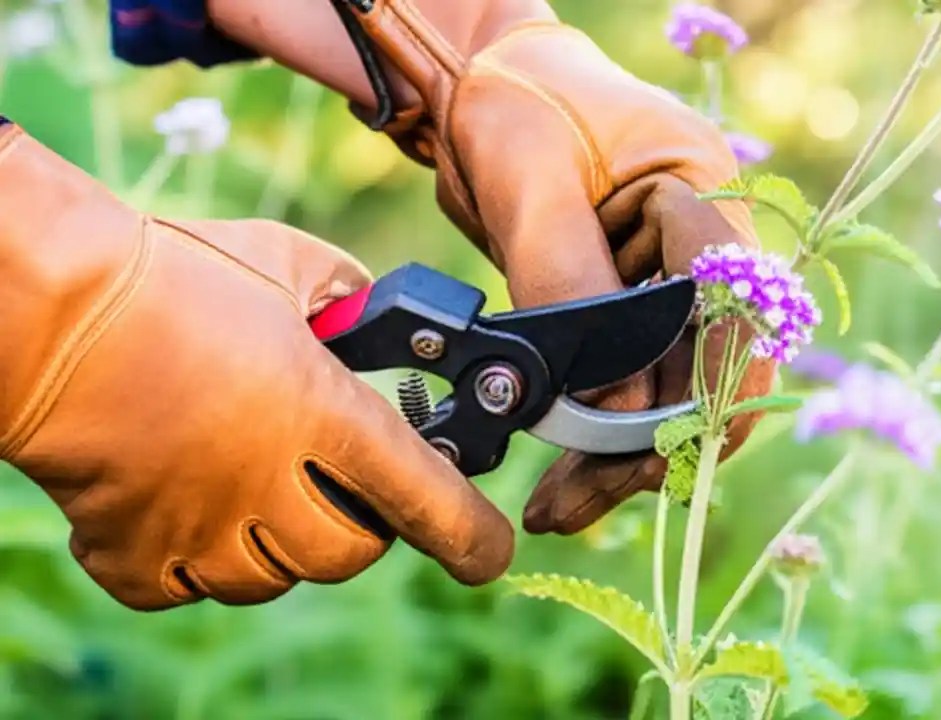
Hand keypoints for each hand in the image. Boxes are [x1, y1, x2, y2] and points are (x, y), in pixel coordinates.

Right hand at [0, 125, 512, 609]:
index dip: (469, 536)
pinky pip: (187, 586)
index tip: (487, 553)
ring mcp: (200, 527)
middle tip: (338, 481)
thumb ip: (349, 297)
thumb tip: (371, 315)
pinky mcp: (133, 552)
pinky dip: (197, 558)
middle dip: (360, 525)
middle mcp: (270, 484)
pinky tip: (185, 502)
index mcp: (324, 414)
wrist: (51, 308)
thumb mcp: (288, 264)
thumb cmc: (173, 275)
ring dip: (280, 543)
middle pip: (351, 554)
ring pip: (272, 578)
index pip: (426, 499)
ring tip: (252, 481)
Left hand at [340, 1, 776, 534]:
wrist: (480, 82)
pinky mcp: (634, 310)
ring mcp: (672, 280)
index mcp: (706, 192)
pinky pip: (634, 386)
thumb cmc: (512, 99)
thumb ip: (568, 281)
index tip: (641, 450)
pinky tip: (561, 477)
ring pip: (673, 392)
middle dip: (650, 446)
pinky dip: (599, 434)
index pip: (737, 309)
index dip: (705, 389)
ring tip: (555, 509)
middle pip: (710, 368)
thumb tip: (605, 406)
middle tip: (576, 504)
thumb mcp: (530, 177)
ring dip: (619, 456)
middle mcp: (705, 247)